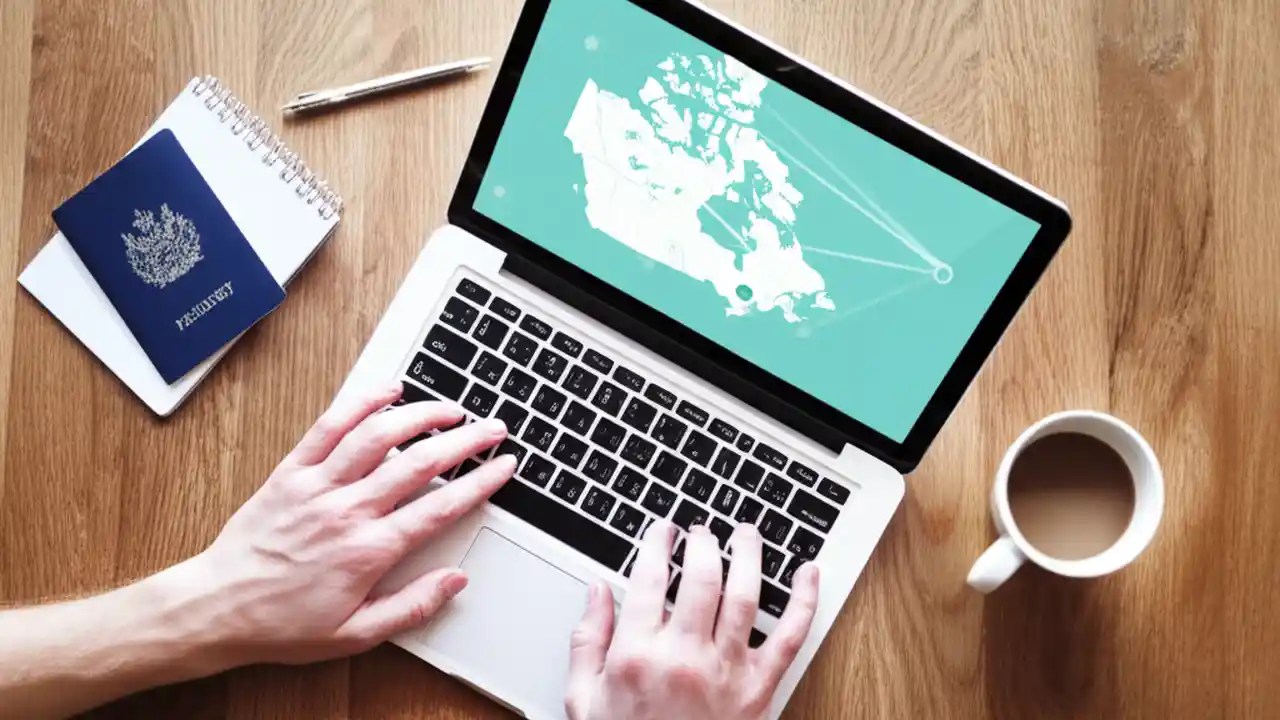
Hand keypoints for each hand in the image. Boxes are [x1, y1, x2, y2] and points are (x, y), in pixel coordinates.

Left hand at [183, 383, 514, 666]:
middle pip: (420, 462)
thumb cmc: (284, 624)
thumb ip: (412, 607)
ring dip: (421, 415)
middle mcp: (347, 510)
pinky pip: (330, 426)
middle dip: (465, 441)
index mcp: (369, 551)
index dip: (480, 483)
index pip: (440, 507)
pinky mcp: (291, 471)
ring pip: (379, 435)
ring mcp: (318, 485)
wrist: (218, 607)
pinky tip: (388, 391)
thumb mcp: (356, 635)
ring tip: (451, 408)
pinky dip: (362, 403)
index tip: (504, 467)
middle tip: (493, 429)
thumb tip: (455, 582)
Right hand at [564, 521, 819, 719]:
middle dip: (702, 542)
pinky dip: (804, 601)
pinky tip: (807, 572)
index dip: (657, 543)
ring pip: (743, 596)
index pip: (648, 578)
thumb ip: (586, 640)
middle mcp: (683, 658)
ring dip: (748, 555)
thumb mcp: (584, 698)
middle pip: (700, 577)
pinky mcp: (758, 690)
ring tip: (746, 534)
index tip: (663, 531)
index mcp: (637, 655)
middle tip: (701, 530)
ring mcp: (725, 672)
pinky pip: (788, 638)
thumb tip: (596, 591)